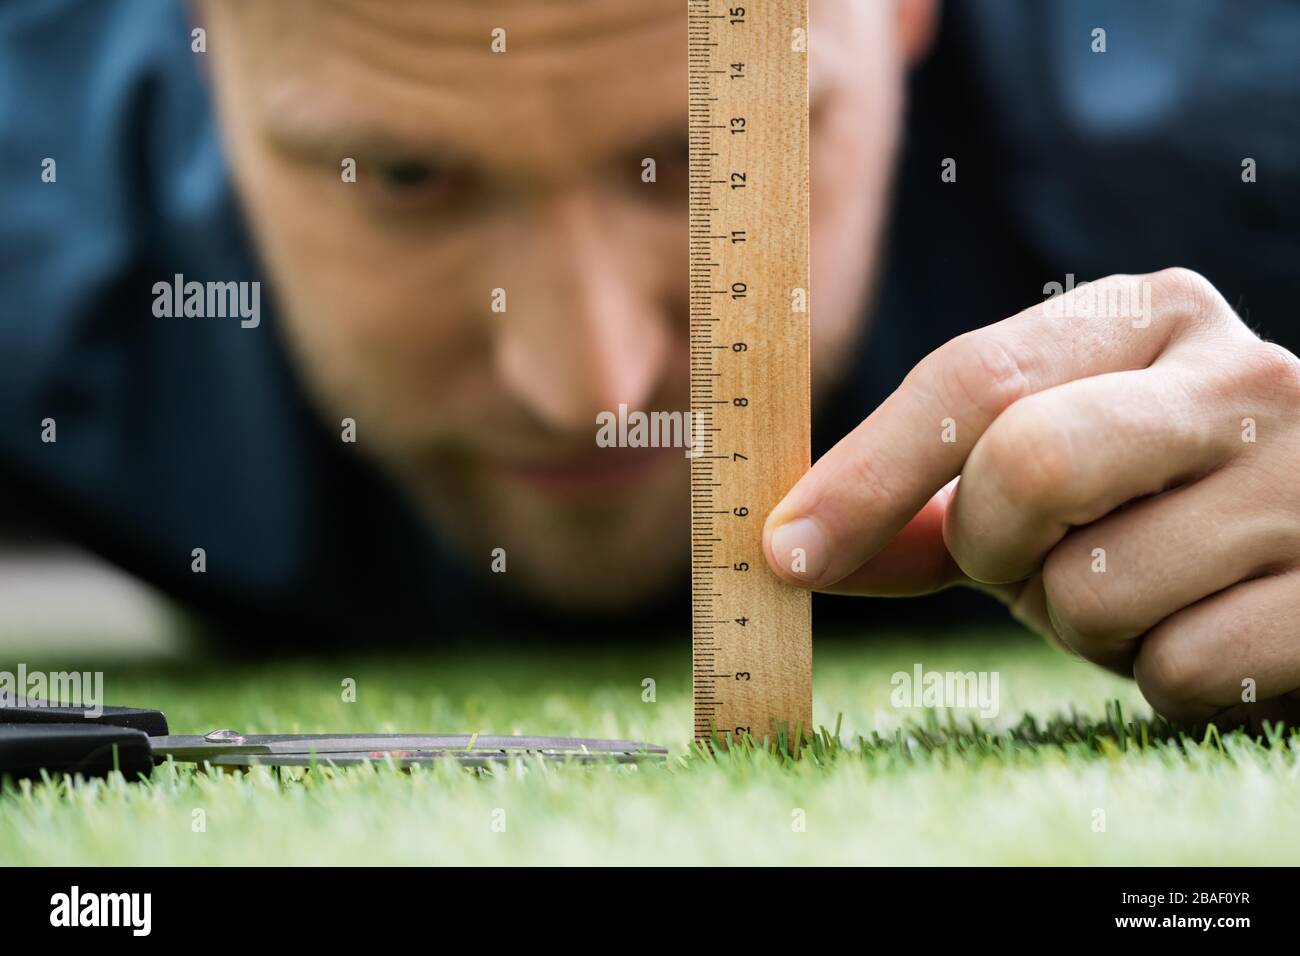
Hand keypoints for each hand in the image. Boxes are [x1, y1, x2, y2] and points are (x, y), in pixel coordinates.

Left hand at [764, 269, 1299, 725]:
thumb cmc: (1157, 512)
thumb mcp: (1046, 482)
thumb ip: (923, 506)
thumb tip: (790, 548)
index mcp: (1147, 317)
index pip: (973, 377)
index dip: (865, 474)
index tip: (788, 550)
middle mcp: (1241, 373)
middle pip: (1028, 465)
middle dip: (994, 547)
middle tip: (1026, 562)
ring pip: (1095, 591)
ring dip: (1083, 626)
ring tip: (1143, 592)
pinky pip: (1179, 669)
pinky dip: (1161, 679)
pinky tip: (1209, 632)